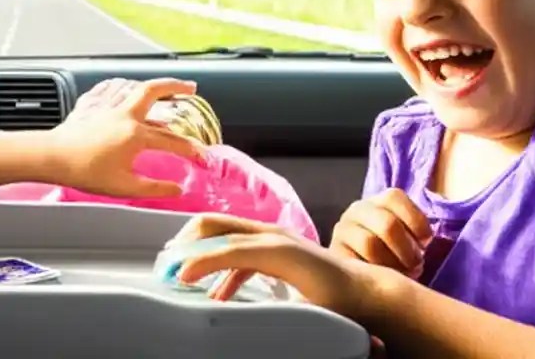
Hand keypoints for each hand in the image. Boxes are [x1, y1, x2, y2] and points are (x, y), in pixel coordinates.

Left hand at [48, 77, 205, 197]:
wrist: (52, 157)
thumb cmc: (85, 171)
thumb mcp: (123, 186)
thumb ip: (153, 188)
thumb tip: (177, 189)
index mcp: (135, 135)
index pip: (173, 142)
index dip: (191, 150)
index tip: (202, 157)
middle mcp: (125, 115)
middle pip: (155, 91)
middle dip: (176, 87)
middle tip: (191, 88)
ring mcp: (109, 108)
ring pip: (136, 88)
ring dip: (154, 86)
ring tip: (165, 89)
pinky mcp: (95, 107)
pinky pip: (116, 90)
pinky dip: (127, 87)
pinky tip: (129, 90)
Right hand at [167, 213, 396, 322]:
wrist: (369, 292)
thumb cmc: (341, 303)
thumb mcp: (303, 309)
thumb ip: (267, 309)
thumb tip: (231, 308)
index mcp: (275, 248)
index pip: (223, 248)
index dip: (196, 262)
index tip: (176, 278)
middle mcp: (271, 235)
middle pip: (215, 226)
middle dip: (186, 243)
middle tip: (165, 265)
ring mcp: (273, 237)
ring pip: (222, 233)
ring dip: (197, 249)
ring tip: (178, 272)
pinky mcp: (275, 247)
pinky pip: (236, 248)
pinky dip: (217, 264)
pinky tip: (213, 292)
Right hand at [330, 189, 432, 277]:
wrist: (364, 276)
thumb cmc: (395, 253)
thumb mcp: (408, 235)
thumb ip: (416, 232)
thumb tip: (425, 242)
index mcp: (378, 201)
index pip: (394, 198)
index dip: (416, 222)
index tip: (425, 243)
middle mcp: (357, 210)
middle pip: (387, 224)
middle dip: (407, 250)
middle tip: (415, 265)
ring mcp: (342, 230)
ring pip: (370, 243)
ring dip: (392, 264)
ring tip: (400, 276)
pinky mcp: (334, 252)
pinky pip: (355, 263)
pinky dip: (373, 274)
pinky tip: (380, 280)